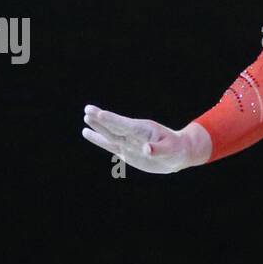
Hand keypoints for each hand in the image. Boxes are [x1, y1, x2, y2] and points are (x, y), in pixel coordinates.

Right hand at [81, 105, 197, 172]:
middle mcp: (133, 135)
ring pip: (109, 134)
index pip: (125, 124)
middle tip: (87, 110)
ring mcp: (128, 142)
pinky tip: (87, 132)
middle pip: (114, 126)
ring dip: (97, 127)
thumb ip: (158, 149)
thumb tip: (146, 149)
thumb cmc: (176, 149)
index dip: (112, 120)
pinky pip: (109, 145)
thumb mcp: (170, 150)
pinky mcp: (125, 151)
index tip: (100, 113)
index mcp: (144, 130)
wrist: (176, 154)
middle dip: (101, 119)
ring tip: (85, 117)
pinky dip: (98, 139)